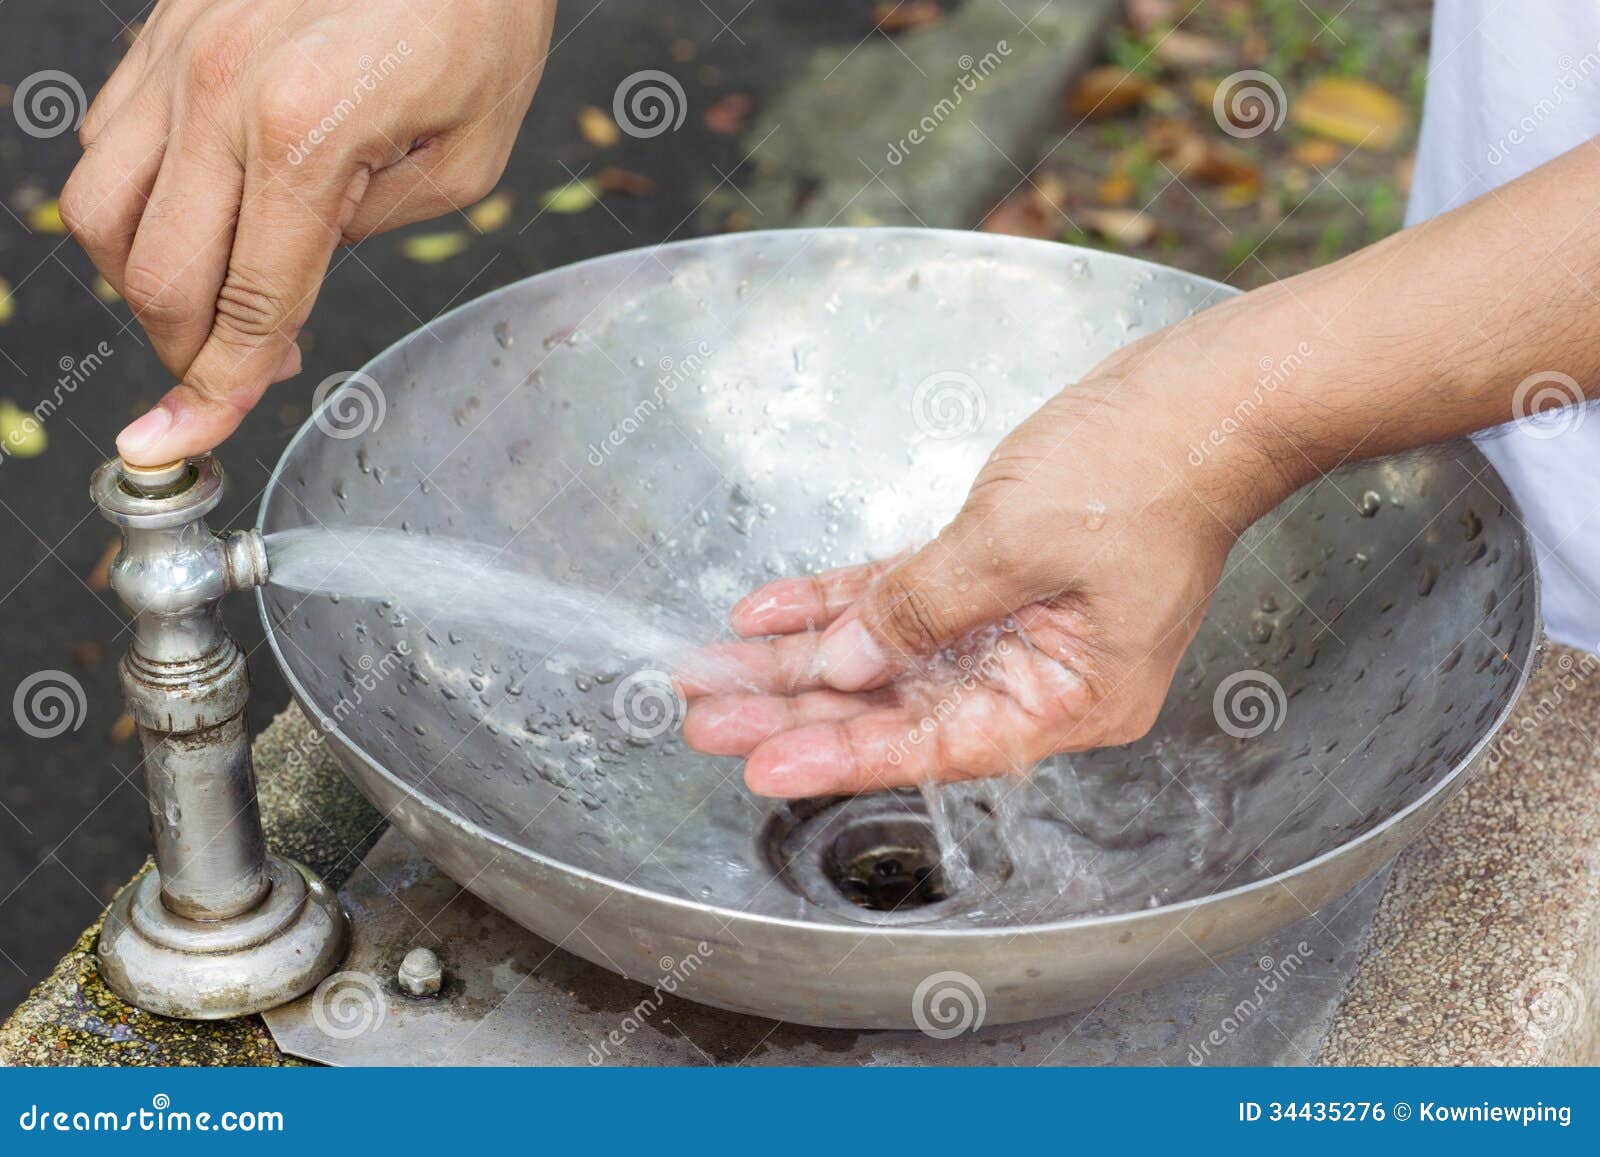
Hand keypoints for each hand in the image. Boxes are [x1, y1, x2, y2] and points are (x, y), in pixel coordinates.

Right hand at [60, 0, 554, 464]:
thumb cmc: (477, 16)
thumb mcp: (467, 158)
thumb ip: (368, 232)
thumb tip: (293, 275)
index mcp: (304, 134)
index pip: (244, 304)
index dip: (214, 391)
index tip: (178, 443)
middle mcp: (217, 90)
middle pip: (152, 273)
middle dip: (185, 349)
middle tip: (237, 370)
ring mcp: (176, 52)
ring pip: (100, 210)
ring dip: (143, 283)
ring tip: (214, 300)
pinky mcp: (160, 28)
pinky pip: (107, 140)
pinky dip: (134, 205)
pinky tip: (198, 221)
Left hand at [681, 319, 1304, 798]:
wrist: (1209, 395)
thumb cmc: (1147, 469)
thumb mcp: (1016, 544)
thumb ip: (922, 610)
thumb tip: (845, 664)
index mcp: (1070, 697)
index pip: (936, 744)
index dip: (842, 755)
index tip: (759, 763)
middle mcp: (1040, 676)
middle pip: (899, 707)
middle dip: (798, 708)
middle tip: (705, 714)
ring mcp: (1018, 629)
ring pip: (889, 658)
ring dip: (802, 659)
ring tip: (714, 669)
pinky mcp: (997, 577)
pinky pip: (903, 602)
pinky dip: (841, 602)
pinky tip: (772, 610)